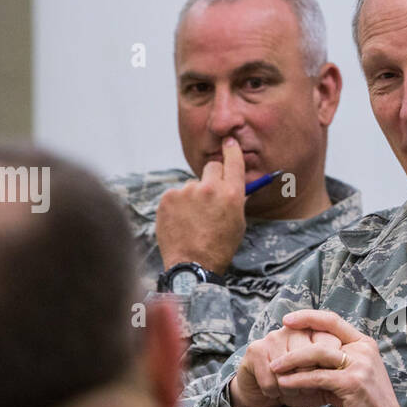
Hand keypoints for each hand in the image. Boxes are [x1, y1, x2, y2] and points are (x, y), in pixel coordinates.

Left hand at [156, 137, 245, 273]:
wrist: (192, 264)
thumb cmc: (219, 248)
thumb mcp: (238, 223)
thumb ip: (235, 199)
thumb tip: (232, 184)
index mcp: (232, 194)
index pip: (233, 160)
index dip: (231, 150)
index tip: (228, 142)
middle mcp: (209, 188)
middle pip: (212, 167)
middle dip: (213, 177)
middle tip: (209, 198)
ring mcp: (186, 192)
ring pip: (192, 185)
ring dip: (193, 197)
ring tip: (192, 220)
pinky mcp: (168, 197)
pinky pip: (176, 195)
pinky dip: (178, 205)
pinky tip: (181, 222)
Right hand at [230, 324, 344, 406]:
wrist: (265, 394)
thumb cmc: (298, 386)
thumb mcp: (320, 382)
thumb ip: (335, 375)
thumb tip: (354, 376)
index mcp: (313, 333)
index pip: (331, 340)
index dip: (332, 362)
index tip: (330, 378)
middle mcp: (293, 330)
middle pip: (312, 352)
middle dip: (311, 376)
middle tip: (308, 391)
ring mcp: (273, 337)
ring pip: (291, 364)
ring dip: (291, 386)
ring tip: (290, 393)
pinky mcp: (256, 349)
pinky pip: (271, 374)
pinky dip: (274, 390)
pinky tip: (274, 393)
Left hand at [267, 309, 406, 406]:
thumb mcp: (353, 379)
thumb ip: (335, 366)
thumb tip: (305, 359)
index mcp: (365, 345)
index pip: (333, 320)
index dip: (308, 317)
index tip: (287, 319)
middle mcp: (364, 350)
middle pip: (321, 336)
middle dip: (293, 345)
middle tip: (274, 356)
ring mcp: (360, 365)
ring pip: (317, 354)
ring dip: (291, 361)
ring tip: (274, 369)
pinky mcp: (353, 382)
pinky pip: (317, 377)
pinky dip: (297, 380)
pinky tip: (284, 384)